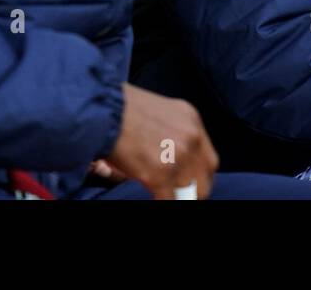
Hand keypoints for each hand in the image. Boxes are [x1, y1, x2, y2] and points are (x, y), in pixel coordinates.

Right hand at [105, 83, 219, 198]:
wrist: (102, 108)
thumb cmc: (121, 109)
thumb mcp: (160, 112)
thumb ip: (174, 134)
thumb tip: (174, 161)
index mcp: (191, 119)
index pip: (208, 157)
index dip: (200, 174)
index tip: (191, 182)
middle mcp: (191, 136)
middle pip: (205, 176)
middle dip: (194, 189)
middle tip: (180, 194)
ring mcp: (178, 155)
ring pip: (189, 191)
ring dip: (175, 195)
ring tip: (161, 190)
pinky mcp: (160, 173)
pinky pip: (169, 200)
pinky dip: (162, 201)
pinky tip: (153, 196)